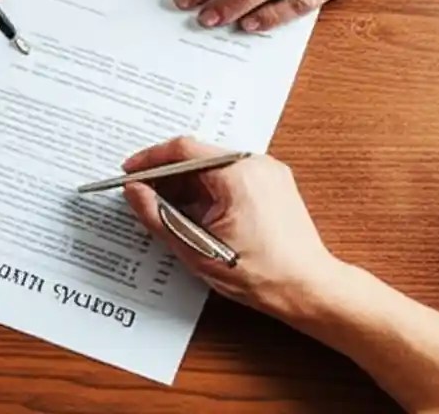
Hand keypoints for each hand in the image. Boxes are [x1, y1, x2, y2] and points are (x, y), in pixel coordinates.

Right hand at [121, 137, 341, 318]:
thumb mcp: (195, 248)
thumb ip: (157, 216)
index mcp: (237, 174)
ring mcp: (269, 173)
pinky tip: (197, 215)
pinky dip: (210, 191)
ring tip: (170, 213)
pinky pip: (232, 177)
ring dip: (188, 185)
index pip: (183, 150)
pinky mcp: (274, 185)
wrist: (307, 289)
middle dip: (167, 176)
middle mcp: (256, 164)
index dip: (150, 159)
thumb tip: (135, 193)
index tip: (131, 172)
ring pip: (214, 168)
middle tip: (144, 197)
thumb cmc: (260, 274)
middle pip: (198, 157)